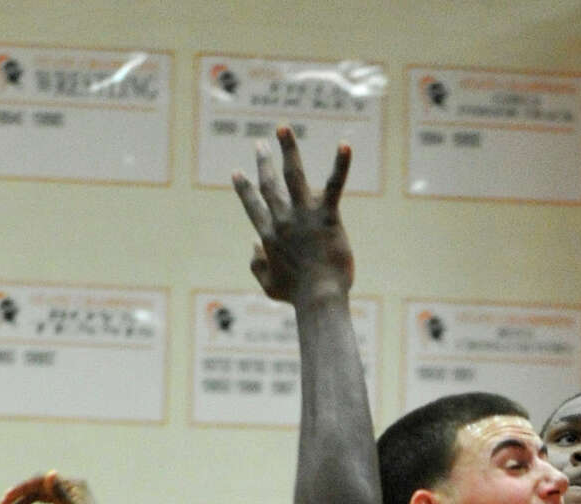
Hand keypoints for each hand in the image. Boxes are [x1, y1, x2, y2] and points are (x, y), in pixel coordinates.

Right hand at [234, 128, 353, 302]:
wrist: (319, 298)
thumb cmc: (297, 296)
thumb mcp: (270, 286)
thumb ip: (257, 266)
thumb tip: (253, 247)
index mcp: (269, 236)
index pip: (253, 207)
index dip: (244, 189)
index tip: (236, 173)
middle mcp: (282, 220)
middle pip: (269, 185)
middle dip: (263, 163)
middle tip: (259, 145)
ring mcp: (304, 216)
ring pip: (293, 175)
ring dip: (287, 149)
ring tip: (283, 128)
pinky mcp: (327, 216)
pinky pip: (334, 185)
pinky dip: (340, 165)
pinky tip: (344, 144)